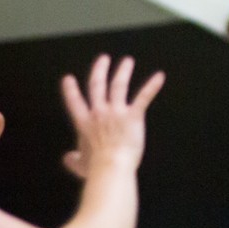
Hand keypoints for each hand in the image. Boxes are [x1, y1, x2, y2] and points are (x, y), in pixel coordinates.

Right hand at [60, 56, 164, 178]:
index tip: (69, 79)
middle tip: (103, 59)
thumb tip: (68, 158)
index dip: (70, 90)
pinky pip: (143, 97)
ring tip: (127, 61)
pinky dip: (152, 86)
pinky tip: (160, 77)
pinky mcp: (133, 115)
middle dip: (100, 70)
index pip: (74, 102)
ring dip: (123, 72)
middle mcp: (99, 112)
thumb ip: (74, 160)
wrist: (111, 167)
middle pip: (97, 85)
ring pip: (119, 85)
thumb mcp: (81, 165)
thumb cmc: (97, 168)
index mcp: (85, 123)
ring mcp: (116, 112)